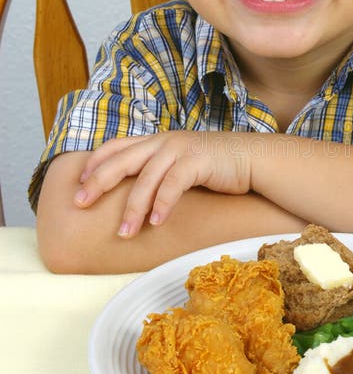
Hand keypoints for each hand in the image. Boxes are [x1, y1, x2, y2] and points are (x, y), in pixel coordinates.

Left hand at [74, 132, 251, 236]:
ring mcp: (180, 149)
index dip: (95, 163)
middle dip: (99, 182)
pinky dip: (162, 205)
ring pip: (146, 178)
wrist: (252, 159)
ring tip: (124, 232)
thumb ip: (159, 171)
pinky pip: (173, 185)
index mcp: (157, 141)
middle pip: (122, 160)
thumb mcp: (181, 164)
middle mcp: (164, 142)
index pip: (116, 147)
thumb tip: (135, 194)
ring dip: (133, 208)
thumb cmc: (215, 167)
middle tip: (81, 203)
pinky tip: (156, 223)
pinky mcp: (197, 162)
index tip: (79, 184)